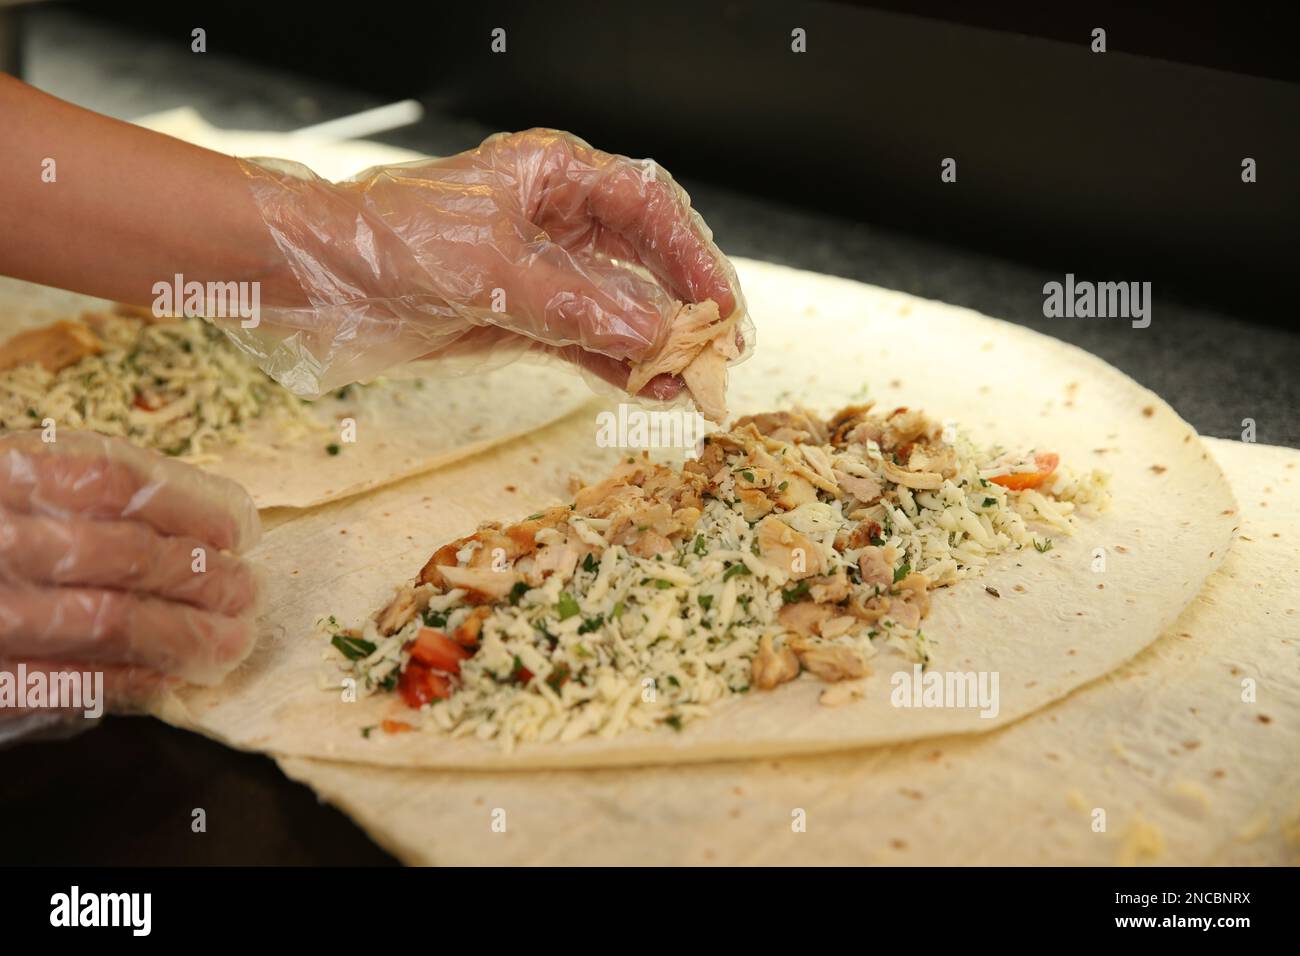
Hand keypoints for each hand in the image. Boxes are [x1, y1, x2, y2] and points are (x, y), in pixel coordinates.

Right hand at [0, 431, 259, 741]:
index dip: (190, 508)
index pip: (119, 484)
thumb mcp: (0, 480)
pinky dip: (131, 682)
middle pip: (130, 555)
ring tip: (231, 640)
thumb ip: (61, 485)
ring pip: (115, 622)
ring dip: (187, 635)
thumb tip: (180, 522)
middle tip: (246, 592)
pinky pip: (72, 682)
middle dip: (203, 578)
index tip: (233, 530)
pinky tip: (167, 681)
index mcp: (2, 475)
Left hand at [233, 129, 746, 397]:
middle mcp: (557, 220)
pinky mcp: (523, 320)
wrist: (316, 278)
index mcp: (554, 175)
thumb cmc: (391, 240)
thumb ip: (575, 304)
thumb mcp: (490, 267)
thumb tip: (652, 334)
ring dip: (654, 346)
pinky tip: (648, 391)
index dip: (691, 253)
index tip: (719, 301)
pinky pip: (585, 342)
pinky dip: (616, 367)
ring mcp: (543, 274)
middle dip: (683, 305)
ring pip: (618, 308)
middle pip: (644, 260)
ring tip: (689, 384)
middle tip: (720, 349)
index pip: (647, 205)